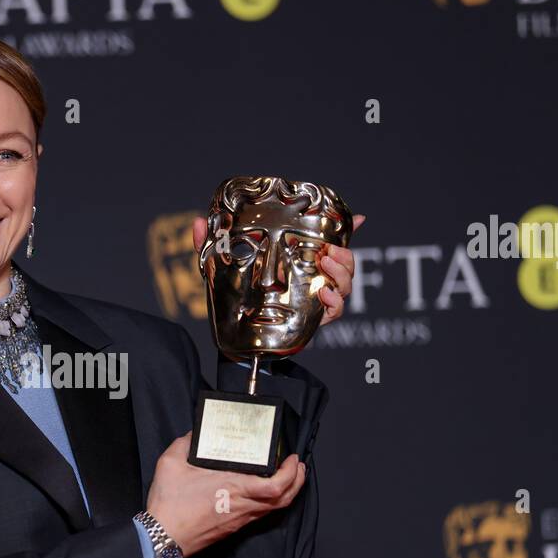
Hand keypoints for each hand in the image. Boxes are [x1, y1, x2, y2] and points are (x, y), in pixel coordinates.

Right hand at [146, 432, 306, 557]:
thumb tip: (194, 434)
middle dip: (297, 481)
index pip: (275, 486)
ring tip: (288, 476)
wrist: (163, 536)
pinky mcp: (234, 527)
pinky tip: (265, 492)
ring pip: (276, 509)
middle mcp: (242, 506)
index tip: (293, 459)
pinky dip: (272, 502)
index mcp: (233, 488)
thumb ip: (185, 443)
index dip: (290, 473)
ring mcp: (240, 519)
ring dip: (288, 492)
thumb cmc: (169, 505)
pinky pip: (262, 514)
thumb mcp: (171, 463)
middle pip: (284, 499)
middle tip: (298, 466)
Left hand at [191, 213, 365, 326]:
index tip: (359, 219)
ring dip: (343, 273)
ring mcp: (313, 299)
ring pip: (345, 284)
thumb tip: (197, 221)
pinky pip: (335, 311)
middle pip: (344, 264)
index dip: (347, 231)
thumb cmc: (232, 299)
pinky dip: (335, 301)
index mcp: (297, 262)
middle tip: (329, 251)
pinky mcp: (312, 320)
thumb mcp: (221, 269)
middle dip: (345, 255)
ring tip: (326, 266)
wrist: (234, 338)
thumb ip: (210, 246)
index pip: (328, 243)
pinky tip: (324, 293)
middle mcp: (310, 279)